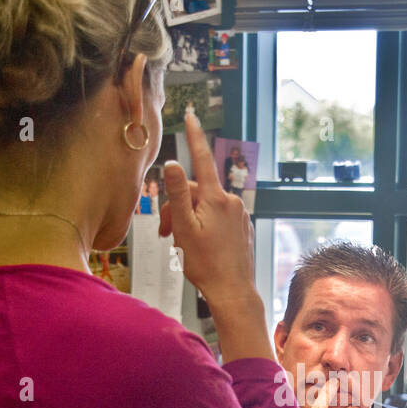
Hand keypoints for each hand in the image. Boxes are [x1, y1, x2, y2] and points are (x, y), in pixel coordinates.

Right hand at [158, 112, 255, 303]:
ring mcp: (239, 215)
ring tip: (180, 243)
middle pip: (196, 192)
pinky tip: (200, 247)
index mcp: (215, 198)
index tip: (190, 115)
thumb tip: (173, 164)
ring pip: (206, 207)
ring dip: (189, 219)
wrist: (233, 292)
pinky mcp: (243, 228)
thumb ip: (178, 194)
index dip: (194, 137)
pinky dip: (204, 227)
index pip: (202, 159)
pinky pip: (218, 219)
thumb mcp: (184, 228)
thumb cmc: (205, 264)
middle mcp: (231, 202)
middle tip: (164, 233)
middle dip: (177, 206)